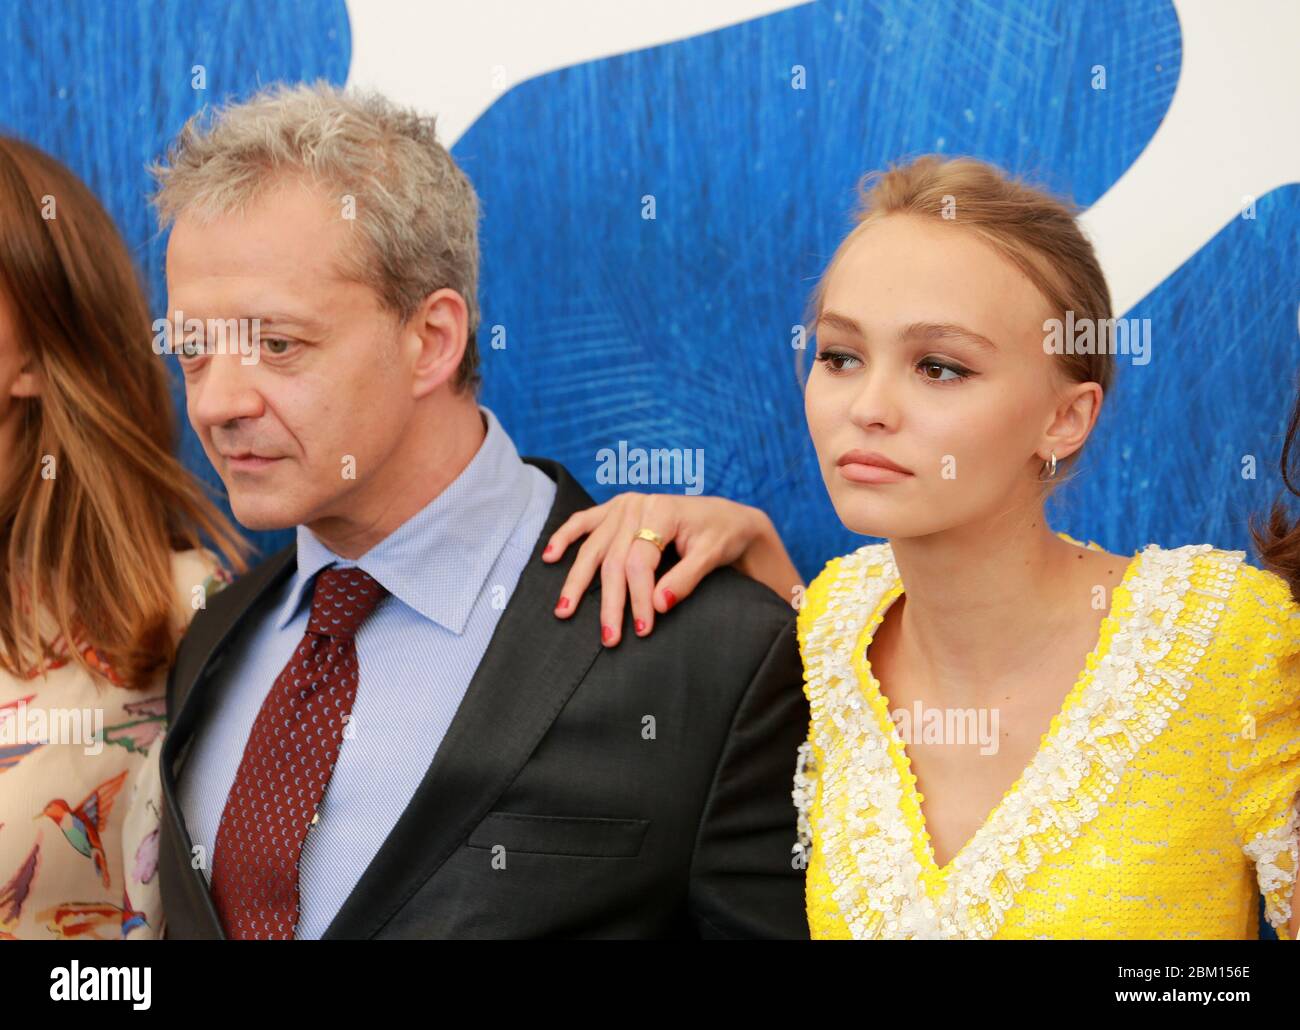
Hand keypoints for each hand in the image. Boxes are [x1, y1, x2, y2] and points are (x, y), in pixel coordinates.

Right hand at [542, 492, 771, 645]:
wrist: (726, 517)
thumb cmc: (722, 535)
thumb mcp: (713, 555)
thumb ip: (686, 579)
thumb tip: (659, 605)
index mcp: (662, 511)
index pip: (640, 563)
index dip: (639, 599)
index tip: (644, 630)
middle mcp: (637, 506)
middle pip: (613, 560)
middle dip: (609, 602)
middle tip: (609, 638)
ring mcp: (623, 506)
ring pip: (592, 547)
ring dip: (576, 580)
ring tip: (564, 610)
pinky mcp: (615, 509)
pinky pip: (583, 522)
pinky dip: (564, 537)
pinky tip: (549, 557)